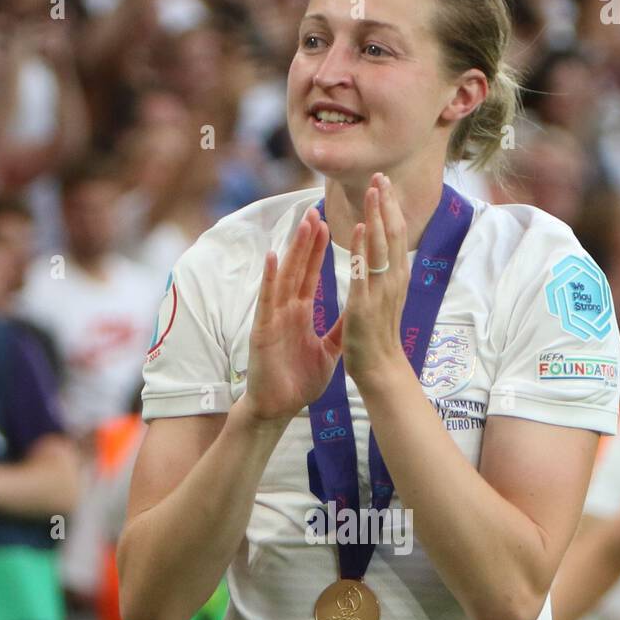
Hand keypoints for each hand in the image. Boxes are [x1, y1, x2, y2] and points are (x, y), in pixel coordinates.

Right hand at [245, 205, 342, 422]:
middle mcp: (285, 310)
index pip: (310, 275)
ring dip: (293, 250)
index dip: (318, 251)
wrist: (278, 408)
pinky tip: (272, 257)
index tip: (328, 226)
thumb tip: (356, 312)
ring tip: (302, 225)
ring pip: (284, 277)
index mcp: (300, 313)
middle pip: (298, 269)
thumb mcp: (328, 352)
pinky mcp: (263, 330)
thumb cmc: (298, 382)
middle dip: (307, 241)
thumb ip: (339, 330)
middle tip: (316, 211)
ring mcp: (273, 317)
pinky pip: (267, 301)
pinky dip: (269, 279)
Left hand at [334, 173, 409, 390]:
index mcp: (397, 278)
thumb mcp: (385, 299)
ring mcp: (381, 292)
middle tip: (381, 176)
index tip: (385, 184)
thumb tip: (383, 254)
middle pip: (393, 234)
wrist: (380, 368)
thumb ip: (384, 275)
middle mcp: (394, 281)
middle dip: (387, 203)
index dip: (391, 208)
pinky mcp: (364, 304)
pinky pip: (363, 271)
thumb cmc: (379, 336)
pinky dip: (362, 248)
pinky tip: (358, 228)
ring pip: (381, 246)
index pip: (396, 235)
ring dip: (377, 216)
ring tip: (374, 190)